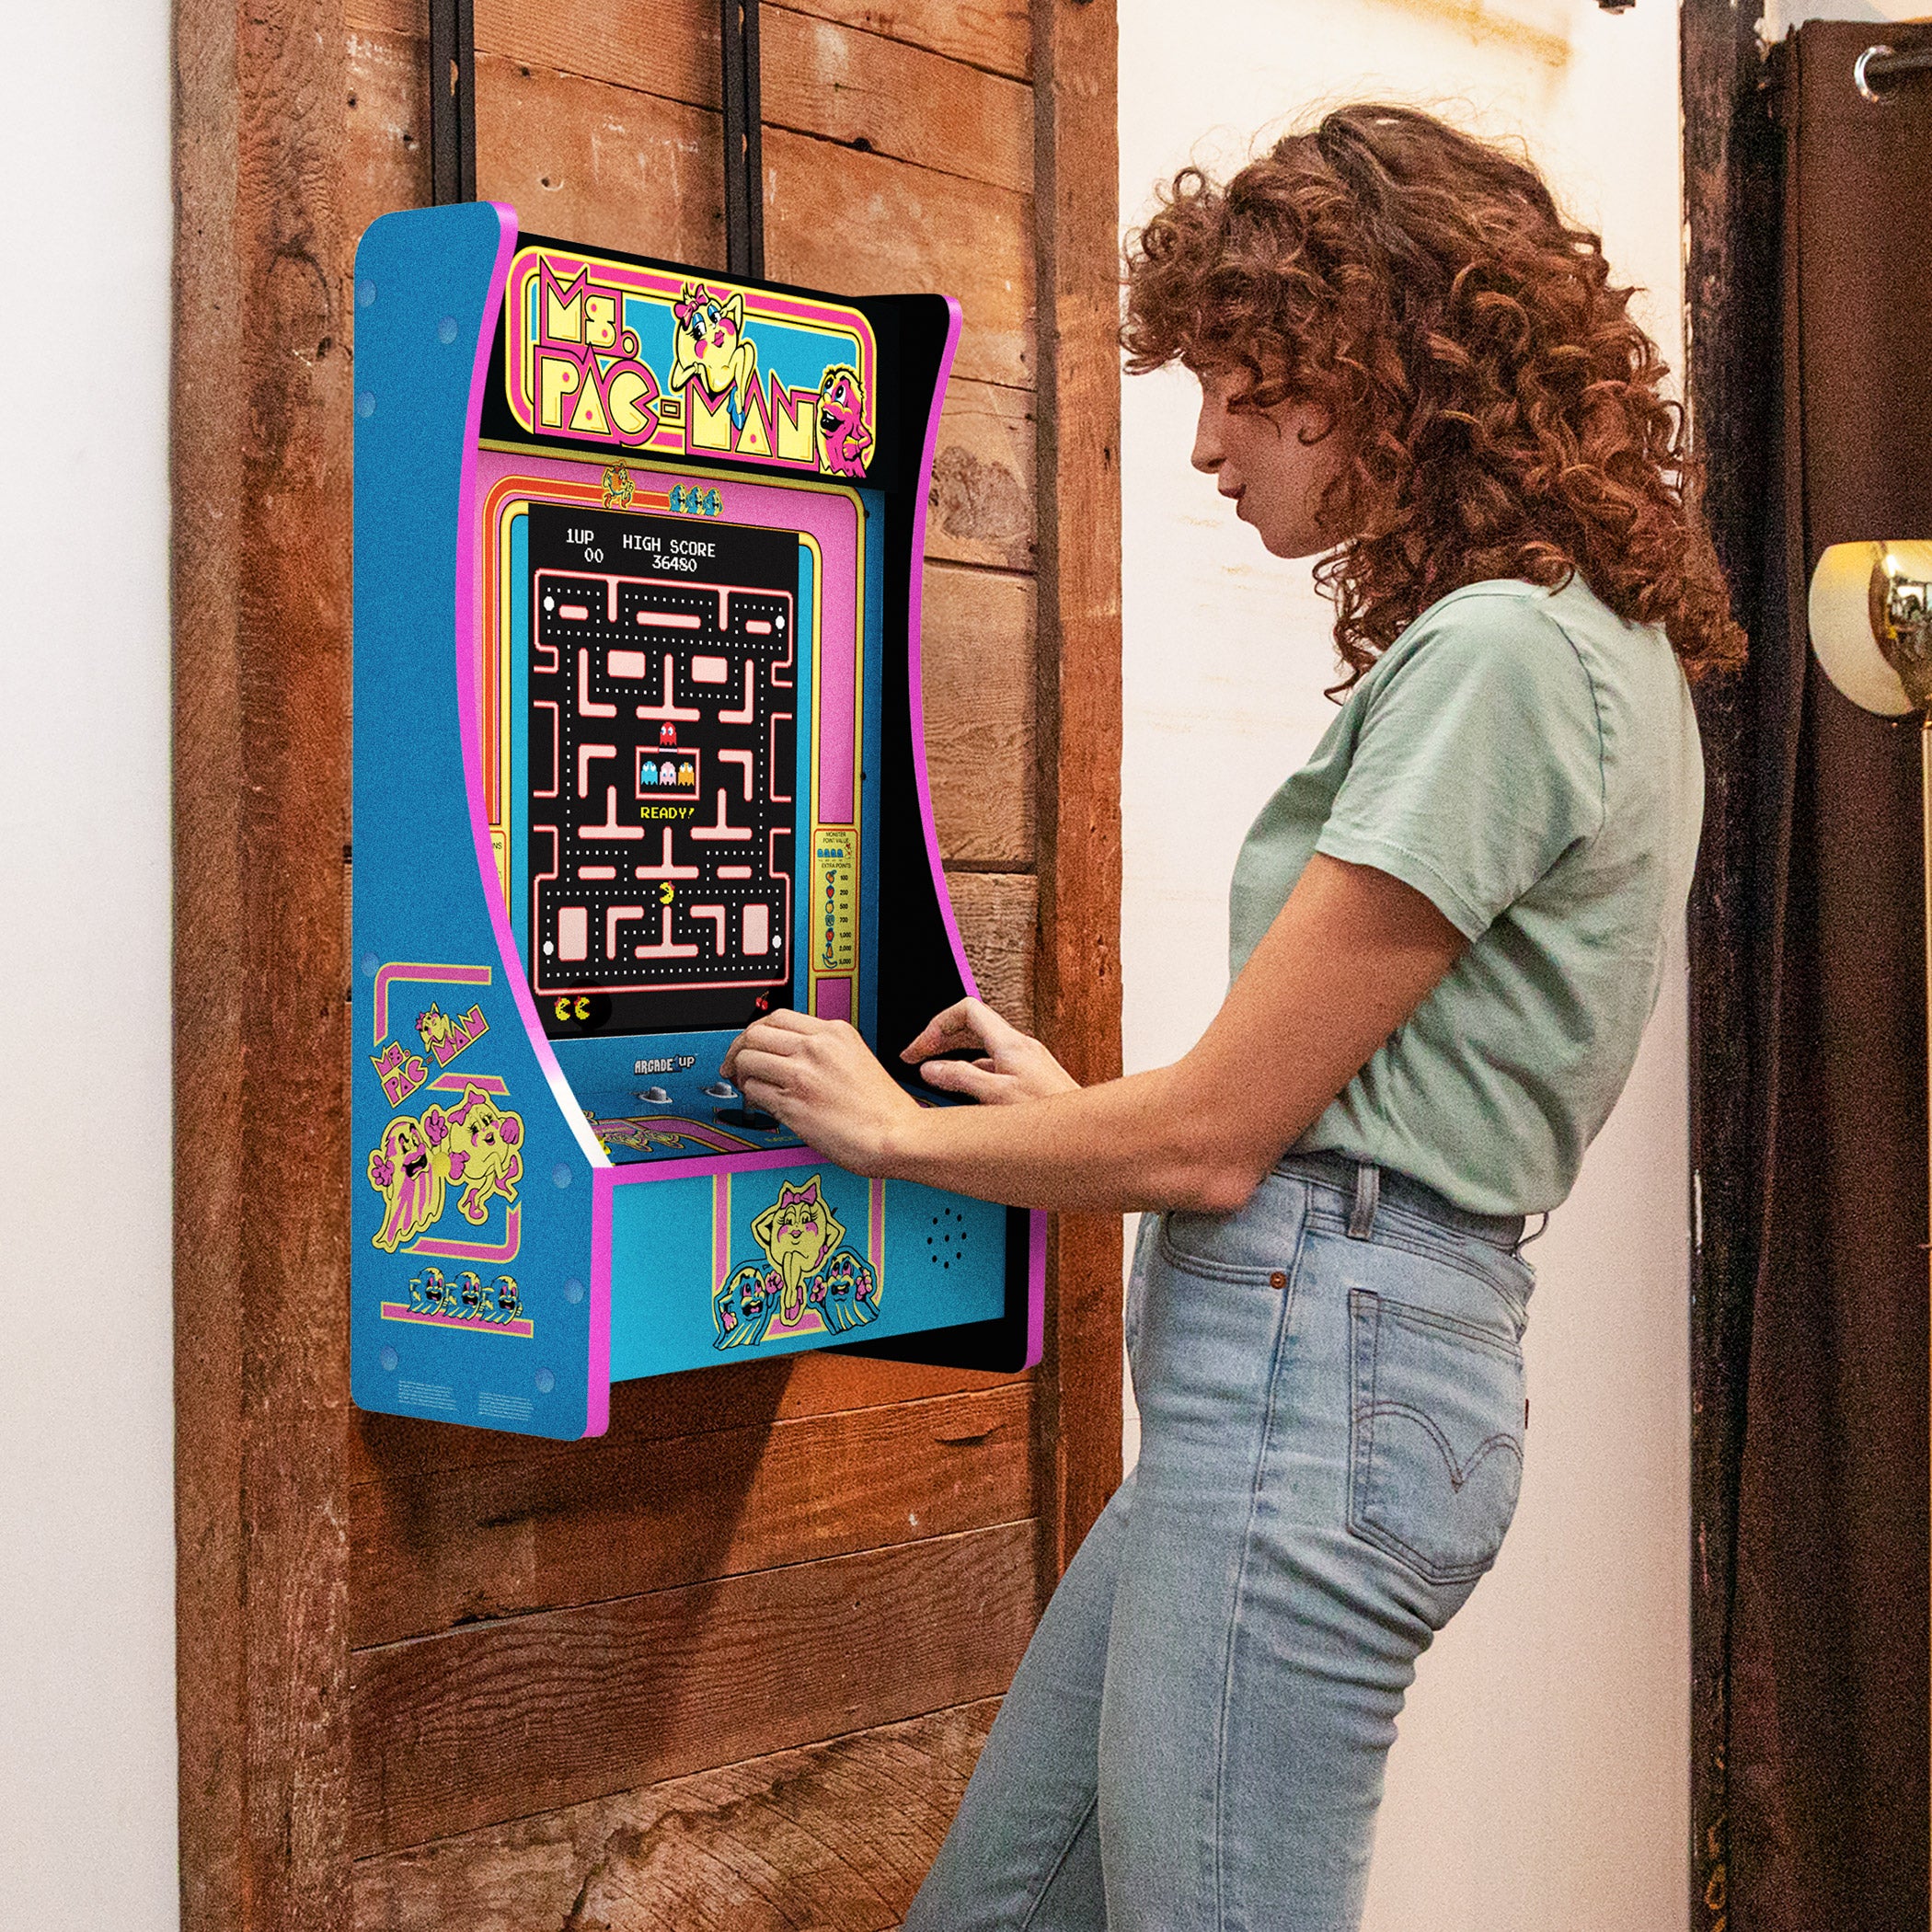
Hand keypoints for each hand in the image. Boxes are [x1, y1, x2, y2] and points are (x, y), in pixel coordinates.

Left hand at [720, 1009, 922, 1174]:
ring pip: (748, 1059)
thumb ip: (823, 1052)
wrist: (897, 1136)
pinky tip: (760, 1102)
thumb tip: (788, 1057)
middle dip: (740, 1049)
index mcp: (834, 1032)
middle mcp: (816, 1048)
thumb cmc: (883, 1109)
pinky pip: (753, 1090)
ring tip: (748, 1086)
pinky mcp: (792, 1102)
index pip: (777, 1017)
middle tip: (737, 1064)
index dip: (757, 1031)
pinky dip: (750, 1096)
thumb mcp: (856, 1059)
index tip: (752, 1043)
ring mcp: (802, 1074)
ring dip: (742, 1074)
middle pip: (755, 1033)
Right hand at [900, 998, 1078, 1104]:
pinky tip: (964, 1095)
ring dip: (955, 1058)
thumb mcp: (995, 1098)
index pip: (966, 1010)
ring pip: (981, 1048)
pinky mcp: (1030, 1078)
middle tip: (916, 1059)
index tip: (919, 1050)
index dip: (937, 1025)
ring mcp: (1027, 1061)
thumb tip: (930, 1069)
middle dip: (940, 1039)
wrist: (1087, 1137)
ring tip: (934, 1077)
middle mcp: (1020, 1046)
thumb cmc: (1049, 1118)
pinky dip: (972, 1074)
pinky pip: (993, 1066)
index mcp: (1010, 1043)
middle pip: (971, 1026)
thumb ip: (960, 1079)